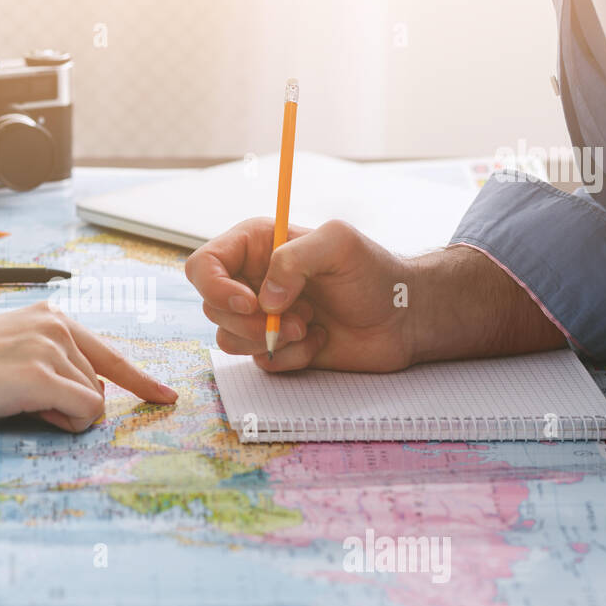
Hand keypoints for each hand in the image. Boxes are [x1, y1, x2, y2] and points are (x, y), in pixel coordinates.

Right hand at [0, 302, 177, 431]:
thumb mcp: (7, 351)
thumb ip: (48, 362)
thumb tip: (90, 396)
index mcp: (48, 316)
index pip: (108, 354)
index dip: (140, 380)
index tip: (165, 396)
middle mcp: (56, 325)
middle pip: (98, 385)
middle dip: (69, 405)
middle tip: (19, 402)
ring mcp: (50, 348)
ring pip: (93, 402)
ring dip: (61, 415)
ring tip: (12, 401)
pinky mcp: (41, 376)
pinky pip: (84, 413)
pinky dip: (63, 423)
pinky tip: (27, 410)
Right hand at [185, 217, 413, 372]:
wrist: (402, 318)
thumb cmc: (375, 273)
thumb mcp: (339, 244)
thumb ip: (294, 258)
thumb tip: (264, 299)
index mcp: (255, 246)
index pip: (203, 264)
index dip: (215, 286)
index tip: (249, 303)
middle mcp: (251, 280)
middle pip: (211, 306)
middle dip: (249, 321)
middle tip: (294, 319)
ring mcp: (261, 316)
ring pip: (227, 337)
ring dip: (268, 339)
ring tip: (307, 327)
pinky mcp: (275, 347)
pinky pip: (258, 361)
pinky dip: (290, 357)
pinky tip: (318, 341)